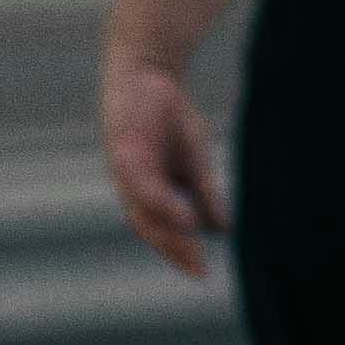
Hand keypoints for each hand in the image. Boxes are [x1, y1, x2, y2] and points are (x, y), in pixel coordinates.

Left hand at [100, 52, 227, 277]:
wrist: (147, 72)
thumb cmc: (167, 116)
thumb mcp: (194, 158)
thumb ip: (204, 192)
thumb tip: (223, 229)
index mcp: (147, 192)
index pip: (162, 229)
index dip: (180, 252)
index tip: (202, 272)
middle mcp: (131, 187)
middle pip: (150, 227)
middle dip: (174, 250)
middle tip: (198, 270)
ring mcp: (124, 171)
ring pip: (143, 211)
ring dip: (168, 233)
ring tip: (193, 249)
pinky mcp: (122, 151)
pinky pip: (142, 186)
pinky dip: (163, 204)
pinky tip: (184, 216)